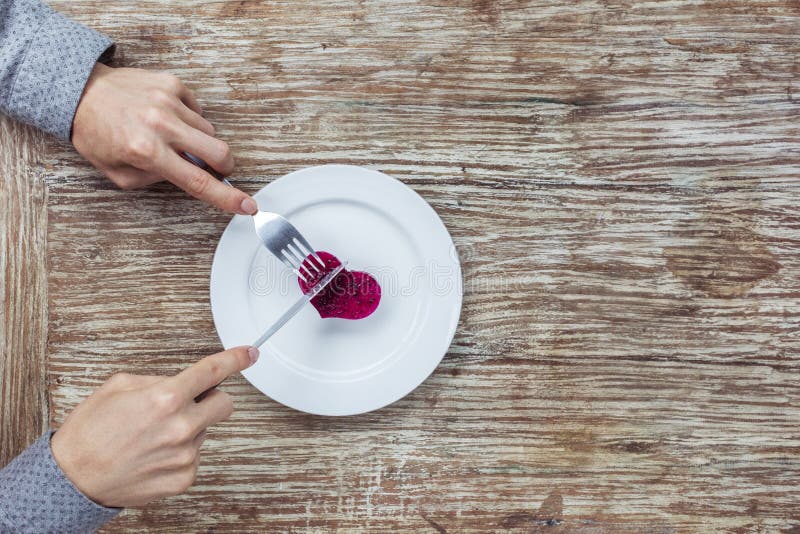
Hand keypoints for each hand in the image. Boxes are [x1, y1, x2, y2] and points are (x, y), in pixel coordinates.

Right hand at [50, 346, 258, 507]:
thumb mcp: (119, 386)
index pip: (213, 371)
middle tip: (184, 403)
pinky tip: (153, 454)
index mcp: (165, 398)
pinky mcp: (184, 478)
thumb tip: (184, 382)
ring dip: (188, 428)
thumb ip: (159, 380)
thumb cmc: (90, 431)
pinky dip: (180, 452)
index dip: (236, 359)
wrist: (73, 478)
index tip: (249, 353)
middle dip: (210, 399)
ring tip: (152, 436)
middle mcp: (181, 427)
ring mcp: (185, 455)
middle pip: (224, 403)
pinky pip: (194, 455)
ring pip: (205, 430)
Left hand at [72, 63, 257, 214]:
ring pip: (209, 131)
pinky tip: (169, 118)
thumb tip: (186, 173)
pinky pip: (198, 110)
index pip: (198, 181)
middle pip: (218, 152)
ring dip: (200, 142)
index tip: (248, 205)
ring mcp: (168, 101)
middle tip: (214, 169)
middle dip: (224, 166)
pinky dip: (190, 119)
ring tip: (175, 138)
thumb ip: (156, 180)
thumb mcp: (119, 174)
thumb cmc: (96, 134)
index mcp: (146, 152)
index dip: (227, 197)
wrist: (80, 92)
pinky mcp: (172, 84)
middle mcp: (160, 125)